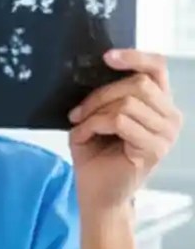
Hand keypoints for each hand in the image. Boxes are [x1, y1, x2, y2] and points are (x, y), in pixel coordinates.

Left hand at [67, 49, 182, 214]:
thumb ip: (107, 94)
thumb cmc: (97, 154)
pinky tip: (85, 137)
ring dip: (95, 112)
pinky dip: (94, 126)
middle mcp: (170, 117)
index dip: (135, 56)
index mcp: (159, 104)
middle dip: (100, 94)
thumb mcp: (99, 116)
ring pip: (127, 102)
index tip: (107, 56)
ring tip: (82, 127)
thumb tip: (97, 70)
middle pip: (138, 83)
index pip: (157, 68)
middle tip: (78, 112)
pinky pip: (119, 121)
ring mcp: (166, 133)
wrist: (96, 192)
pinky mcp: (155, 148)